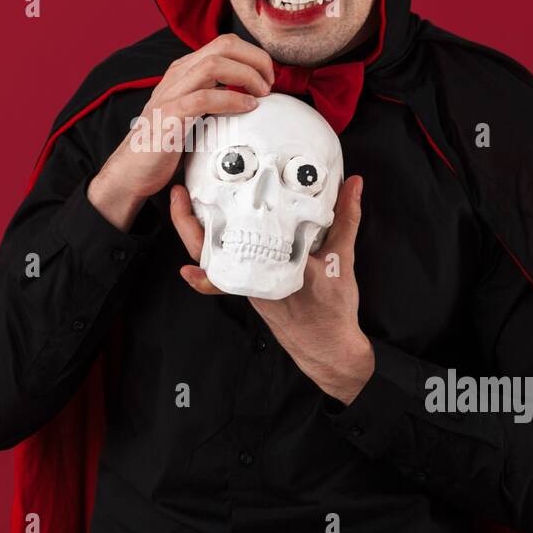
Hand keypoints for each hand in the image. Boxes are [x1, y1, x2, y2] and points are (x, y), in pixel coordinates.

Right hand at [88, 34, 274, 230]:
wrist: (131, 171)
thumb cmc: (166, 144)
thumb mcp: (193, 113)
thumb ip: (215, 97)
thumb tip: (253, 95)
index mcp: (184, 71)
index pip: (225, 43)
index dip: (253, 54)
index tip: (268, 77)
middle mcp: (177, 75)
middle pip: (223, 45)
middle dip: (255, 58)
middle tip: (270, 83)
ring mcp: (171, 94)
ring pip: (215, 64)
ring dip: (247, 75)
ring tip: (262, 94)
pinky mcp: (169, 116)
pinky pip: (205, 98)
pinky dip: (232, 100)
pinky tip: (248, 108)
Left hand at [170, 174, 375, 404]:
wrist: (327, 348)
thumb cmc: (332, 310)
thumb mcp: (342, 258)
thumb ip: (346, 217)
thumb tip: (354, 184)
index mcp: (267, 263)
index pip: (229, 235)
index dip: (205, 215)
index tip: (191, 192)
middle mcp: (249, 276)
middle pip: (205, 248)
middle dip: (186, 221)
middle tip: (178, 194)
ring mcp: (246, 286)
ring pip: (211, 259)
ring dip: (197, 236)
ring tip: (188, 206)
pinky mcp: (250, 292)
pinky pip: (223, 275)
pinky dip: (208, 268)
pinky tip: (192, 267)